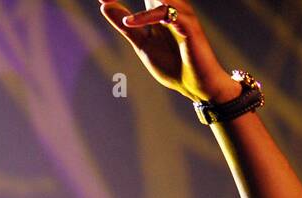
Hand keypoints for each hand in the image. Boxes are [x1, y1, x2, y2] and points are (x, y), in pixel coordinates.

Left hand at [98, 1, 238, 103]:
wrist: (196, 86)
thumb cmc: (173, 65)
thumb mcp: (142, 44)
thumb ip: (126, 26)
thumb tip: (104, 6)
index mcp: (159, 10)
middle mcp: (171, 7)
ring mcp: (181, 15)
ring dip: (139, 7)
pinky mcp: (188, 26)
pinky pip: (165, 14)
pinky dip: (146, 16)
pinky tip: (129, 22)